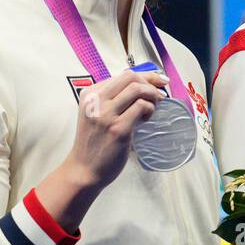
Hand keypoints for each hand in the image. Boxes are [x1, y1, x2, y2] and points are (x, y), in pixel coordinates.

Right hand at [68, 69, 170, 189]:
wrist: (84, 169)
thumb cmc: (94, 142)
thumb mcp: (96, 113)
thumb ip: (113, 99)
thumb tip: (143, 86)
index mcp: (90, 94)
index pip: (122, 75)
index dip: (146, 76)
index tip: (159, 81)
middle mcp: (96, 101)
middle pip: (131, 77)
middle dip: (151, 83)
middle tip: (160, 95)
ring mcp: (106, 115)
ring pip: (137, 89)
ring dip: (152, 96)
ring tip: (153, 108)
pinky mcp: (118, 129)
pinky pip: (141, 107)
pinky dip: (150, 110)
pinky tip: (146, 119)